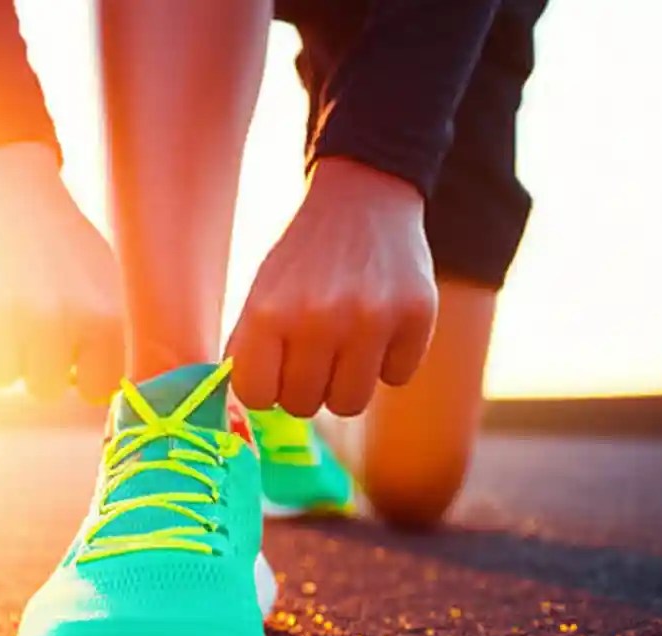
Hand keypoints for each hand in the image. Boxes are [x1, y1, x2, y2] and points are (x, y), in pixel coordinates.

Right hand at [0, 142, 124, 401]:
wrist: (2, 188)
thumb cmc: (57, 240)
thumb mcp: (102, 279)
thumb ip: (105, 337)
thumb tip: (95, 390)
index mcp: (99, 316)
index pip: (96, 389)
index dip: (82, 374)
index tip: (73, 357)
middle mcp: (52, 322)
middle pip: (43, 389)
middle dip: (36, 364)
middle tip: (30, 325)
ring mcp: (0, 316)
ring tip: (0, 308)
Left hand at [228, 157, 437, 416]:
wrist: (362, 198)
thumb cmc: (303, 259)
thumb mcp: (260, 294)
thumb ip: (250, 351)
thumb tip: (244, 410)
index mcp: (268, 312)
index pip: (256, 396)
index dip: (265, 389)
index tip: (274, 371)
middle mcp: (319, 318)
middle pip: (304, 406)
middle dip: (305, 386)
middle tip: (312, 354)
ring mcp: (372, 319)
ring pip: (350, 403)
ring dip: (345, 382)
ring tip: (344, 346)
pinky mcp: (417, 316)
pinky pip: (396, 377)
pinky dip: (388, 360)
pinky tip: (380, 325)